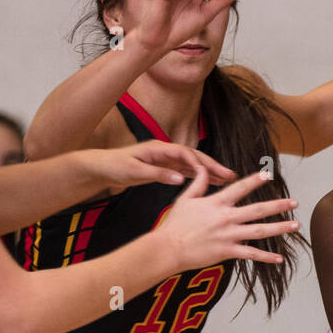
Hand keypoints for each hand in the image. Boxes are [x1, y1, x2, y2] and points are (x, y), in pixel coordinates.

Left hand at [91, 141, 236, 192]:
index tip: (212, 174)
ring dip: (209, 172)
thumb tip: (179, 178)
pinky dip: (199, 177)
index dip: (199, 163)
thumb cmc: (115, 166)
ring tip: (227, 179)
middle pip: (194, 157)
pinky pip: (186, 172)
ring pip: (192, 165)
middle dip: (212, 165)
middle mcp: (164, 151)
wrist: (102, 167)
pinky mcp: (164, 167)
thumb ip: (157, 174)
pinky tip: (210, 184)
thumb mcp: (134, 172)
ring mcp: (165, 159)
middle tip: (230, 174)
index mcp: (158, 148)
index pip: (184, 154)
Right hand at [158, 166, 296, 270]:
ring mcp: (228, 235)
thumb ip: (198, 183)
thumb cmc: (175, 224)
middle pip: (258, 209)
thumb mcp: (185, 198)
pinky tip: (279, 258)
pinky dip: (266, 257)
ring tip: (296, 225)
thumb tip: (202, 167)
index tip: (269, 175)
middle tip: (295, 202)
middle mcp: (226, 218)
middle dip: (278, 205)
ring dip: (279, 228)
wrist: (168, 248)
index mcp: (216, 202)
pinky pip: (250, 254)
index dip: (255, 180)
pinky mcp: (227, 252)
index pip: (240, 188)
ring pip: (259, 231)